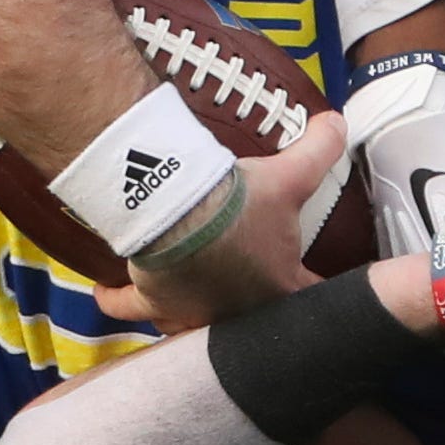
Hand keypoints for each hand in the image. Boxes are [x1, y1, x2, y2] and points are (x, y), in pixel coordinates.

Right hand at [96, 111, 349, 332]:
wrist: (178, 210)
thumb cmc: (239, 203)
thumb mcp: (291, 175)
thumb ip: (321, 149)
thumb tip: (337, 123)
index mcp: (279, 289)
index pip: (312, 304)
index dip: (319, 302)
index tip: (320, 299)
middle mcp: (238, 312)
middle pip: (247, 321)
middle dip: (243, 307)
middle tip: (239, 291)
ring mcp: (193, 312)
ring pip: (189, 321)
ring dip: (184, 311)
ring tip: (183, 299)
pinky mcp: (153, 301)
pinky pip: (133, 308)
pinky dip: (119, 300)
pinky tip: (106, 293)